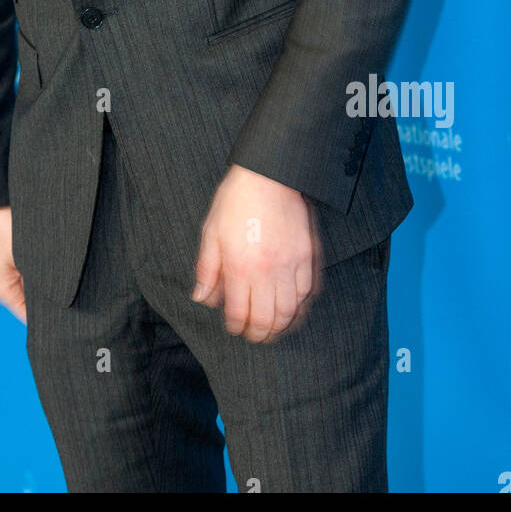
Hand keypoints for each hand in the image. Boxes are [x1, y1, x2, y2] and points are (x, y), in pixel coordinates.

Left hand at [192, 165, 318, 342]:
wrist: (269, 175)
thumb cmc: (236, 201)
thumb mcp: (211, 232)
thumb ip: (207, 269)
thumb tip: (201, 299)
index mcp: (240, 266)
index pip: (239, 313)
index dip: (236, 327)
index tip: (234, 328)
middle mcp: (267, 271)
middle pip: (266, 319)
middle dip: (259, 334)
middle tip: (254, 336)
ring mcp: (291, 265)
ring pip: (290, 312)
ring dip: (281, 327)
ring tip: (272, 329)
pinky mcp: (308, 257)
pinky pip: (308, 293)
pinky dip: (300, 308)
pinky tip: (292, 310)